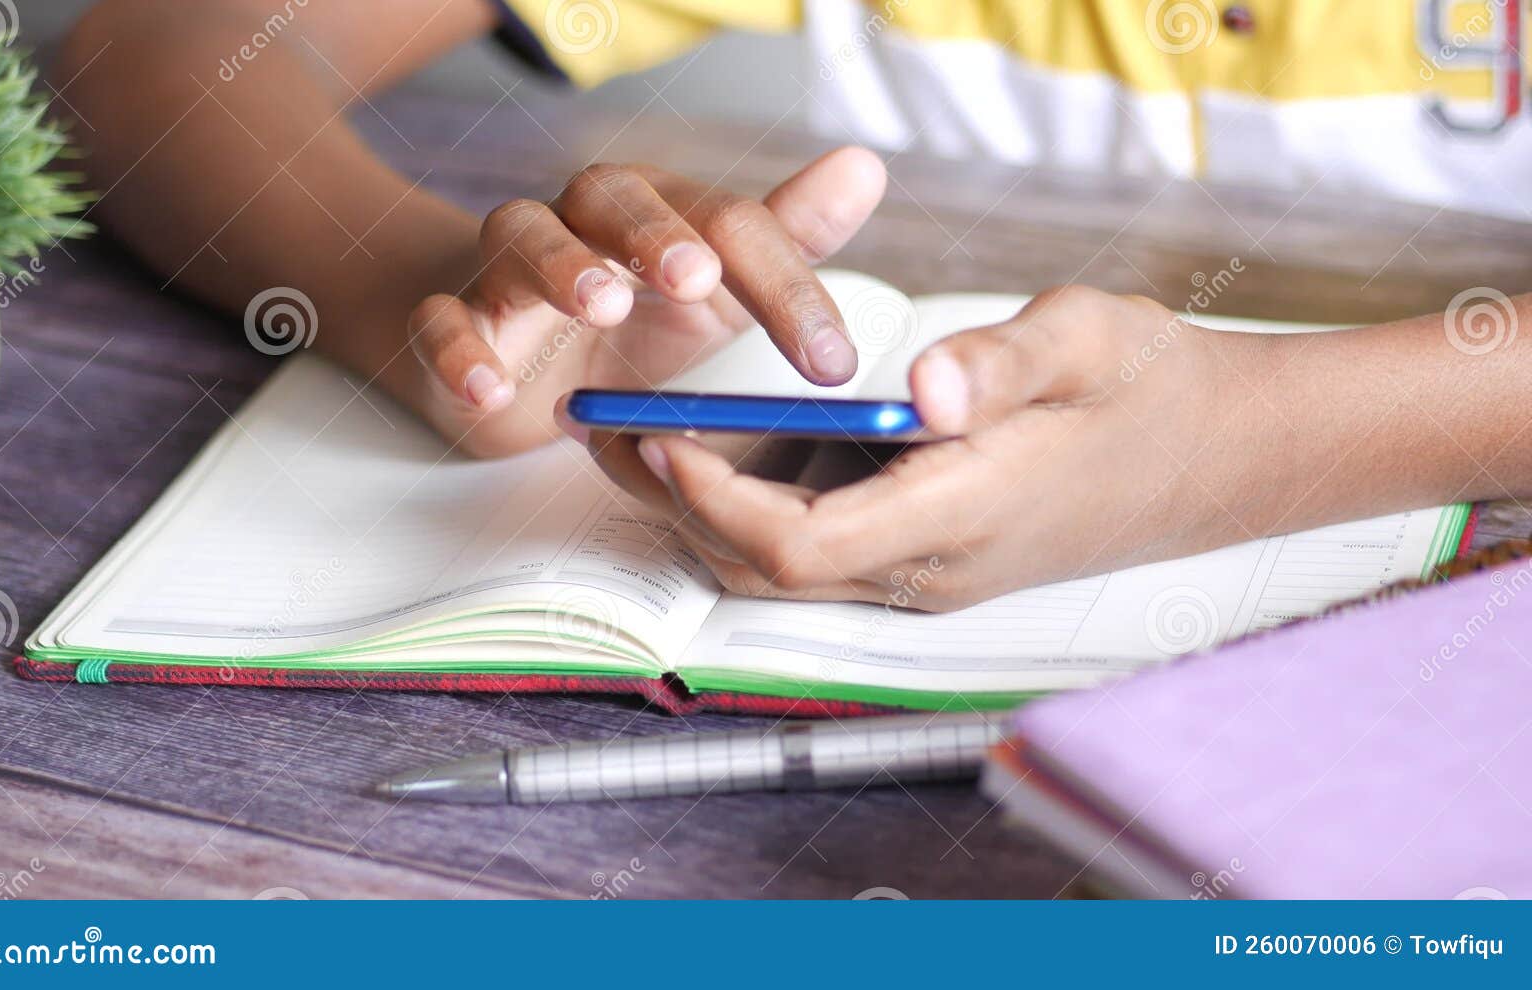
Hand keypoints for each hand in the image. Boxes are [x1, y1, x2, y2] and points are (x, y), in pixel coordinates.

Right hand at [404, 147, 886, 455]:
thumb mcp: (714, 289)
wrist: (507, 348)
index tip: (828, 361)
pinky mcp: (453, 324)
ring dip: (559, 268)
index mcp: (658, 214)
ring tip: (598, 307)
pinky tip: (491, 384)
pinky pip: (442, 323)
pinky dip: (460, 350)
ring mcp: (508, 272)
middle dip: (656, 235)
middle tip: (697, 278)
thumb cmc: (624, 314)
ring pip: (520, 239)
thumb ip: (784, 240)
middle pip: (611, 200)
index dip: (782, 287)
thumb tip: (864, 167)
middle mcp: (581, 225)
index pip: (727, 225)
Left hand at [587, 285, 1283, 610]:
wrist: (1218, 455)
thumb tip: (921, 384)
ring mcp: (929, 572)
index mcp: (959, 514)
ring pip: (785, 568)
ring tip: (648, 433)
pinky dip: (760, 504)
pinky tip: (737, 441)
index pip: (794, 542)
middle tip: (613, 430)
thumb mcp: (1088, 340)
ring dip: (710, 509)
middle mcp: (930, 566)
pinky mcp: (931, 557)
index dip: (710, 497)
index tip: (658, 434)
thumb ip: (1000, 362)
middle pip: (766, 569)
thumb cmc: (1151, 391)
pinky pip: (820, 548)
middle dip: (680, 506)